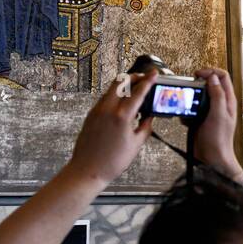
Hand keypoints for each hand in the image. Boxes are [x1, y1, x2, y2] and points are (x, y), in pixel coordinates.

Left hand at [65, 70, 156, 186]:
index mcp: (122, 115)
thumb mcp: (136, 144)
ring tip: (134, 90)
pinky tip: (122, 104)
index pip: (138, 91)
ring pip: (111, 88)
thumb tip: (149, 117)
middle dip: (134, 77)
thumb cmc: (112, 161)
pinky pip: (105, 98)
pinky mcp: (91, 115)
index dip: (148, 80)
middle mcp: (108, 108)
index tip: (154, 73)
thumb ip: (145, 127)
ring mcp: (97, 110)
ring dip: (124, 85)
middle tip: (144, 78)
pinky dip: (115, 95)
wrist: (88, 170)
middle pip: (121, 81)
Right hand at [191, 67, 242, 185]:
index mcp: (228, 100)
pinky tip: (185, 118)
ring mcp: (210, 112)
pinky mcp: (200, 119)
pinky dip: (186, 111)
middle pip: (209, 83)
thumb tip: (213, 77)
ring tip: (185, 102)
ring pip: (198, 96)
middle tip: (189, 87)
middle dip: (197, 84)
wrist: (212, 159)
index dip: (210, 71)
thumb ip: (217, 95)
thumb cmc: (219, 140)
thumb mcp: (219, 114)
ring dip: (190, 98)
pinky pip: (191, 109)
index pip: (222, 76)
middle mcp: (220, 104)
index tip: (198, 74)